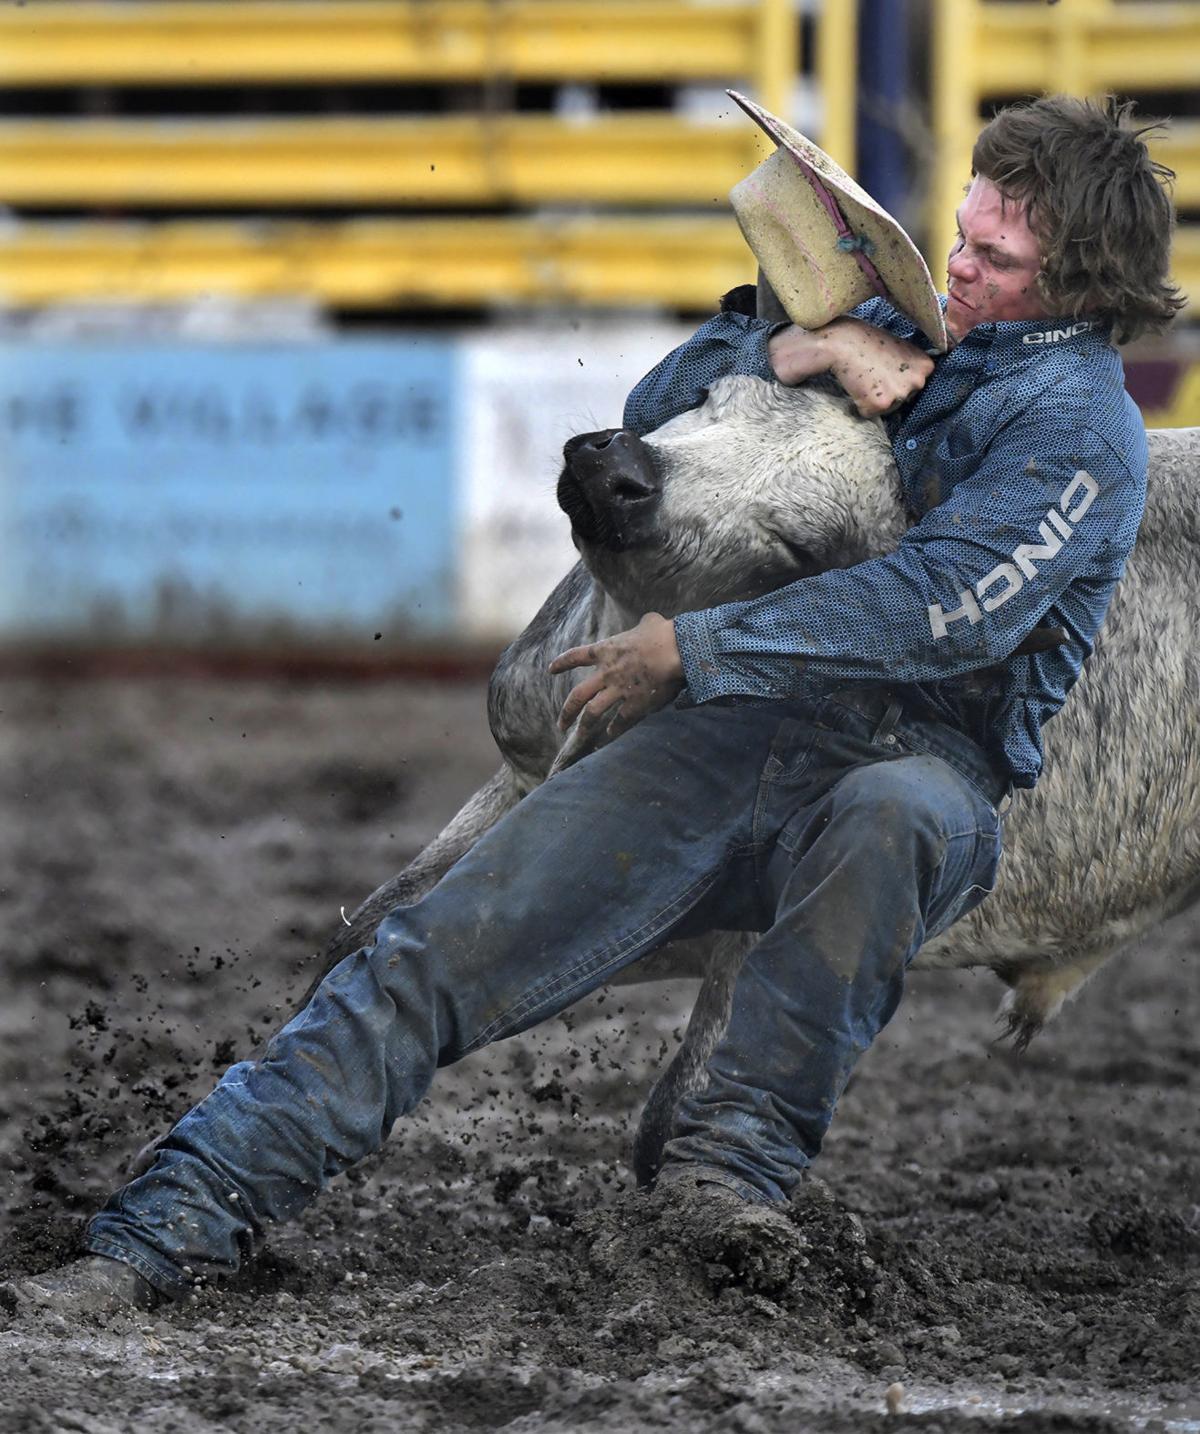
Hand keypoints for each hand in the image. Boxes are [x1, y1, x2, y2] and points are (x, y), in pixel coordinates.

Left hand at [549, 613, 684, 741]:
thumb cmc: (663, 633)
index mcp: (606, 650)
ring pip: (592, 713)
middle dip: (567, 712)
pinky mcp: (634, 704)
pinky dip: (614, 729)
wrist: (674, 651)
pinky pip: (619, 721)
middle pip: (578, 696)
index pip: (576, 656)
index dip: (562, 663)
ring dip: (584, 726)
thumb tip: (650, 621)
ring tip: (579, 736)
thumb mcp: (649, 622)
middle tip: (560, 724)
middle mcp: (606, 673)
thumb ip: (643, 625)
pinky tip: (610, 734)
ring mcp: (618, 690)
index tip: (551, 669)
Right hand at [769, 317, 933, 417]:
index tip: (885, 368)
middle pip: (903, 400)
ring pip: (888, 409)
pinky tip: (857, 386)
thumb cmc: (867, 342)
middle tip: (873, 374)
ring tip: (865, 378)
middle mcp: (919, 381)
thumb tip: (910, 388)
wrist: (843, 342)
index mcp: (926, 366)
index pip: (915, 386)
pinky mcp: (881, 405)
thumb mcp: (900, 349)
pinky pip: (870, 414)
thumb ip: (909, 367)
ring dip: (874, 399)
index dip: (896, 380)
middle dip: (888, 392)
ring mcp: (901, 394)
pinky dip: (860, 404)